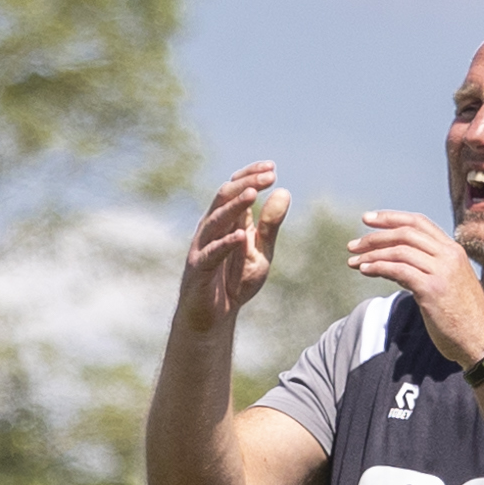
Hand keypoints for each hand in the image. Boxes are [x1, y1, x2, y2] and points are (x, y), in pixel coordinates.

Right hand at [178, 162, 290, 331]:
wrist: (213, 317)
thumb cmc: (235, 281)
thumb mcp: (260, 252)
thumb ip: (270, 225)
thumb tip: (284, 191)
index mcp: (226, 220)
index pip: (235, 188)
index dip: (250, 175)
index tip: (271, 168)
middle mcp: (212, 228)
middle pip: (224, 196)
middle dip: (246, 184)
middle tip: (268, 176)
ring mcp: (203, 247)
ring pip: (216, 220)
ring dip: (235, 206)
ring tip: (253, 194)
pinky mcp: (199, 269)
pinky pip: (211, 253)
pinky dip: (225, 244)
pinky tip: (240, 236)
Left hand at [347, 210, 483, 367]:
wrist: (481, 340)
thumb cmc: (462, 316)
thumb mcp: (448, 283)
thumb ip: (427, 268)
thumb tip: (395, 264)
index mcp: (453, 250)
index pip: (418, 222)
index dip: (391, 217)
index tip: (367, 219)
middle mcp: (449, 255)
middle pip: (406, 232)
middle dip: (375, 236)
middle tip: (353, 245)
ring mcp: (442, 271)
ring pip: (400, 250)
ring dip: (371, 254)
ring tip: (353, 261)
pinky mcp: (432, 289)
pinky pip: (399, 271)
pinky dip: (378, 267)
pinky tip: (365, 270)